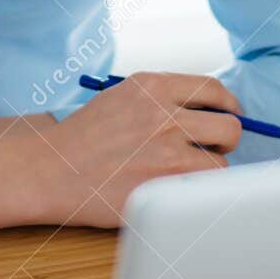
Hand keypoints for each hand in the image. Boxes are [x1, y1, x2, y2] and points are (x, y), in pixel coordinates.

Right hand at [0, 71, 243, 239]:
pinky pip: (202, 189)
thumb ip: (162, 99)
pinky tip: (170, 189)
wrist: (49, 170)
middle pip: (230, 125)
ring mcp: (166, 150)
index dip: (227, 106)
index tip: (227, 117)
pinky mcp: (164, 184)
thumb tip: (209, 110)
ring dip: (209, 170)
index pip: (214, 89)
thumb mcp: (121, 98)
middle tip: (211, 149)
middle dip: (225, 140)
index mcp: (152, 86)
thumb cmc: (83, 138)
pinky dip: (193, 192)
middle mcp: (164, 113)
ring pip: (222, 162)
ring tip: (182, 173)